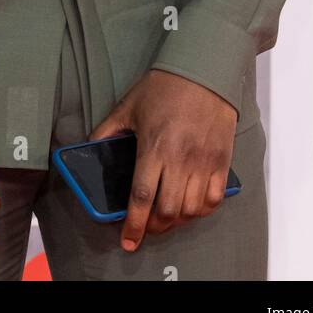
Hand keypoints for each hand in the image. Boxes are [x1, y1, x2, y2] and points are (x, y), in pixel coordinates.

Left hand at [89, 70, 237, 251]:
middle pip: (167, 211)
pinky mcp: (222, 160)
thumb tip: (90, 147)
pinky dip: (202, 210)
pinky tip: (192, 207)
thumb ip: (107, 130)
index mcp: (154, 147)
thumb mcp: (128, 106)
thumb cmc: (163, 87)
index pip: (141, 197)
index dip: (134, 224)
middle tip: (146, 228)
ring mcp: (203, 161)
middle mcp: (180, 159)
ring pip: (191, 210)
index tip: (128, 241)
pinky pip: (214, 198)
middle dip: (154, 228)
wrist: (202, 71)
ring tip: (167, 219)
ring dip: (177, 221)